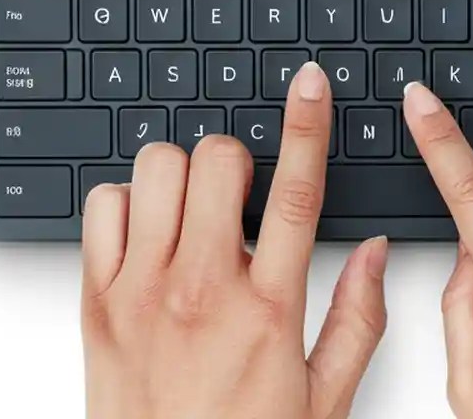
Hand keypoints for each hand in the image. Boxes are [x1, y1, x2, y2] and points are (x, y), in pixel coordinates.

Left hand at [81, 63, 387, 418]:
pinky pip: (102, 207)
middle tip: (246, 191)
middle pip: (219, 162)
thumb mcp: (324, 396)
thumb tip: (377, 252)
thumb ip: (359, 317)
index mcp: (268, 308)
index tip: (310, 84)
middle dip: (239, 158)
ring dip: (184, 175)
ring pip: (157, 170)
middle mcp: (201, 289)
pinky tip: (153, 233)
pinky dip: (127, 203)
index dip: (308, 125)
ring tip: (198, 212)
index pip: (297, 192)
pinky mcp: (95, 302)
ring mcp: (140, 291)